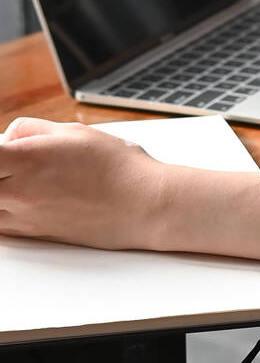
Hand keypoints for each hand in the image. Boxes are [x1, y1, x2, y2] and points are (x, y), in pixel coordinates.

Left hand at [0, 117, 164, 250]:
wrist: (143, 204)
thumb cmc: (117, 166)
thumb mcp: (74, 131)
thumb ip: (31, 130)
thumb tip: (9, 138)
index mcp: (27, 159)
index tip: (2, 149)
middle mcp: (20, 191)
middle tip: (10, 164)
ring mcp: (25, 217)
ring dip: (0, 191)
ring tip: (15, 179)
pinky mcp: (36, 233)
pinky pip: (1, 225)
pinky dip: (3, 210)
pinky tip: (18, 198)